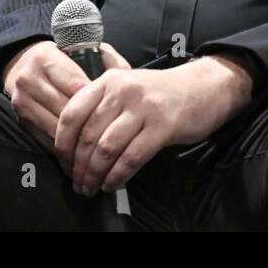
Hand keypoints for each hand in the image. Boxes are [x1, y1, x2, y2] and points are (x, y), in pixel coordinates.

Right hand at [2, 39, 130, 170]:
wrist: (23, 64)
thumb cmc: (62, 59)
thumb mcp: (81, 51)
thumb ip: (106, 59)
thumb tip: (127, 75)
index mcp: (47, 59)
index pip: (76, 86)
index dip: (98, 102)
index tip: (115, 113)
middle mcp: (30, 79)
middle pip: (66, 110)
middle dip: (90, 125)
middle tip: (112, 136)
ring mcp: (22, 100)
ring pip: (56, 128)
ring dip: (78, 142)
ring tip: (98, 151)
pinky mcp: (20, 119)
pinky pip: (45, 138)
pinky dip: (64, 148)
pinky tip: (79, 153)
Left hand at [54, 54, 253, 196]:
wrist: (204, 88)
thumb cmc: (161, 93)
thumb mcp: (127, 82)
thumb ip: (99, 99)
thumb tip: (69, 133)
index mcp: (108, 81)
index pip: (72, 113)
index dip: (63, 143)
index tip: (63, 161)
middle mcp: (122, 91)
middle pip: (88, 135)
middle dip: (78, 165)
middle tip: (77, 181)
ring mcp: (143, 108)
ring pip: (106, 149)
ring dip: (94, 174)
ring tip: (91, 187)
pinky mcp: (162, 127)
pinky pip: (131, 158)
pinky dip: (117, 176)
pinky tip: (112, 184)